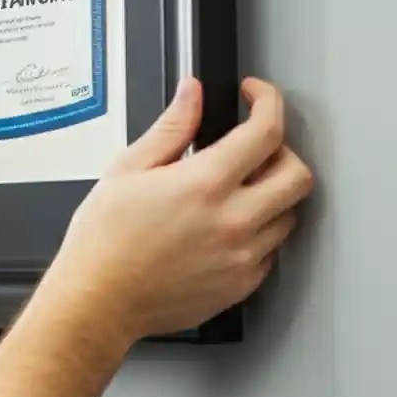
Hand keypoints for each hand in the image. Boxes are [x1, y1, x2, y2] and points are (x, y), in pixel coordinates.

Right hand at [43, 76, 313, 342]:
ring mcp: (242, 256)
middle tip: (255, 148)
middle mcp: (232, 220)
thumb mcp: (127, 170)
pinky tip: (225, 228)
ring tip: (236, 192)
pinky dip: (258, 232)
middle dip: (282, 151)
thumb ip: (171, 127)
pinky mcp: (241, 284)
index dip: (267, 101)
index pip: (266, 130)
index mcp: (203, 184)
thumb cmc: (103, 243)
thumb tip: (192, 94)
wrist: (98, 301)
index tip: (255, 96)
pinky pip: (271, 250)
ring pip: (289, 214)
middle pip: (297, 174)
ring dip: (272, 194)